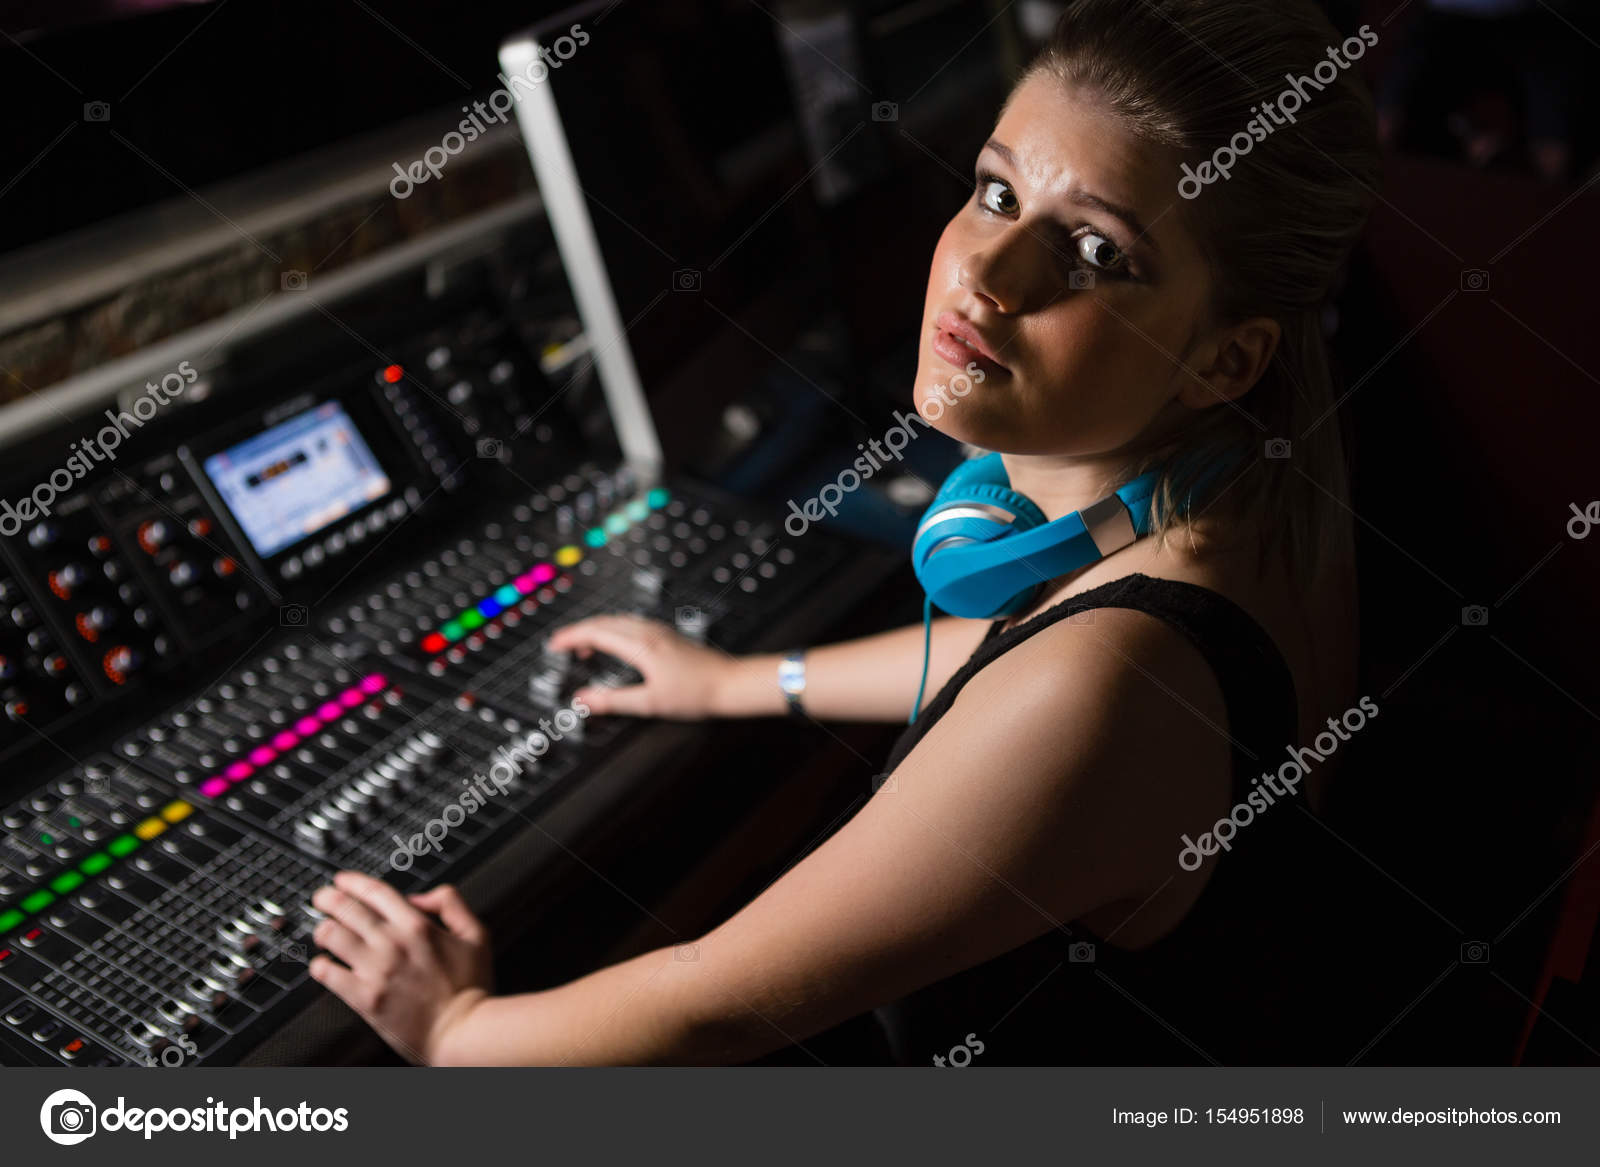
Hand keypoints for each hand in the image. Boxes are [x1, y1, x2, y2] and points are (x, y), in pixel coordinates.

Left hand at [308, 872, 491, 1064]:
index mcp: (417, 925)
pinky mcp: (363, 998)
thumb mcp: (476, 934)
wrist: (463, 1031)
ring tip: (322, 930)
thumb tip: (420, 897)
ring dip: (322, 929)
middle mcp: (392, 943)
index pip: (375, 892)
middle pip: (347, 908)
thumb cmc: (471, 987)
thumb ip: (451, 903)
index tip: (342, 880)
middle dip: (328, 898)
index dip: (353, 881)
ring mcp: (375, 971)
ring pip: (332, 936)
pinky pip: (327, 974)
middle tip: (322, 898)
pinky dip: (320, 965)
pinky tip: (323, 964)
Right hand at [545, 614, 732, 718]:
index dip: (571, 638)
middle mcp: (648, 632)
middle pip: (604, 621)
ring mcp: (659, 631)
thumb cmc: (697, 694)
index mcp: (641, 645)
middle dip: (579, 631)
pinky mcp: (667, 635)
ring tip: (584, 649)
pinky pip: (631, 624)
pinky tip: (614, 646)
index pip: (596, 632)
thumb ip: (613, 701)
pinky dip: (613, 631)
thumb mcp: (651, 703)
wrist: (731, 683)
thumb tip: (583, 701)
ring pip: (618, 621)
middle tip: (562, 646)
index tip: (554, 646)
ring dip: (596, 630)